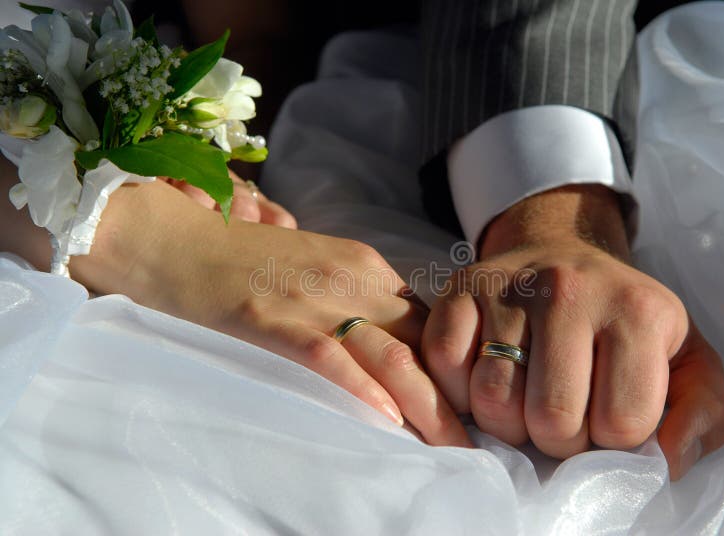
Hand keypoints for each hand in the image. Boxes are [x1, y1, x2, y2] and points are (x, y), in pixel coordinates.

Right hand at [71, 180, 470, 447]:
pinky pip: (328, 356)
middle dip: (453, 397)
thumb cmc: (248, 259)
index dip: (451, 369)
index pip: (427, 323)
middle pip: (420, 343)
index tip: (468, 408)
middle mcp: (353, 279)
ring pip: (389, 354)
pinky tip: (388, 419)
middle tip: (475, 442)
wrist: (179, 240)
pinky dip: (363, 389)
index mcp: (367, 267)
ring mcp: (314, 298)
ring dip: (426, 405)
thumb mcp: (318, 270)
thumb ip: (356, 299)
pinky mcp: (273, 319)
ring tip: (449, 447)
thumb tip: (391, 343)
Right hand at [421, 185, 723, 478]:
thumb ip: (703, 413)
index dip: (613, 441)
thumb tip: (669, 459)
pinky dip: (460, 391)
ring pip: (493, 402)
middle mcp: (571, 289)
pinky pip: (446, 367)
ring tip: (525, 400)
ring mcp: (510, 286)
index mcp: (639, 310)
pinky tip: (485, 378)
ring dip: (508, 423)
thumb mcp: (686, 358)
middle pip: (552, 421)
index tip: (607, 416)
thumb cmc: (623, 320)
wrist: (562, 252)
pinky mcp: (462, 289)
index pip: (621, 425)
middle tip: (562, 414)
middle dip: (557, 440)